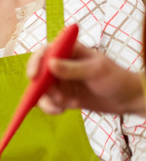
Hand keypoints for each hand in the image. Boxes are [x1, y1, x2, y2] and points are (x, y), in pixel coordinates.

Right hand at [27, 40, 144, 115]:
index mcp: (69, 51)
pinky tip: (65, 109)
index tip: (33, 76)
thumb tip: (50, 64)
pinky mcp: (61, 95)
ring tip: (65, 104)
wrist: (127, 99)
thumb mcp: (96, 71)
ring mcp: (60, 81)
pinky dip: (52, 107)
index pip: (45, 52)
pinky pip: (47, 101)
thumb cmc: (116, 78)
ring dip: (49, 100)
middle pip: (38, 73)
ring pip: (40, 90)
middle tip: (57, 97)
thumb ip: (73, 68)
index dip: (35, 62)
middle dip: (43, 87)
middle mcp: (61, 64)